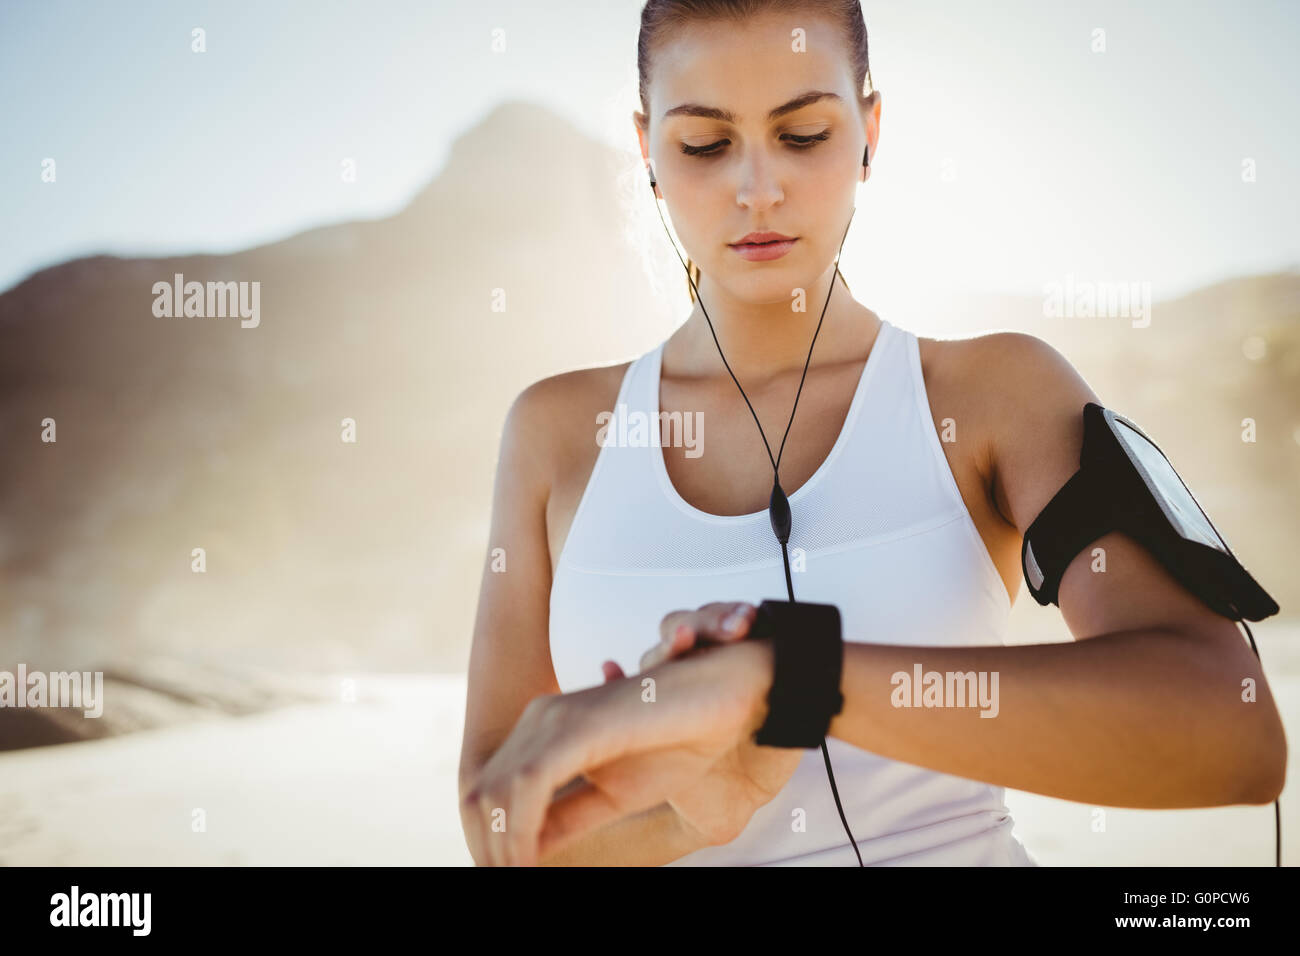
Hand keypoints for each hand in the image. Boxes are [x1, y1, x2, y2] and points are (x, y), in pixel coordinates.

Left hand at [460, 621, 776, 865]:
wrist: (725, 699)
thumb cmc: (678, 739)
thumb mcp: (614, 794)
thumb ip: (570, 816)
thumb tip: (529, 849)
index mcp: (545, 731)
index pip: (490, 792)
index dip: (491, 844)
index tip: (510, 876)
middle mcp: (540, 719)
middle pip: (479, 796)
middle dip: (489, 851)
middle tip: (512, 884)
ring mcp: (554, 718)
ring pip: (495, 795)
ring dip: (502, 850)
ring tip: (520, 879)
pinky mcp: (575, 724)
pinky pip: (527, 787)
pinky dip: (521, 833)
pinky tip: (529, 863)